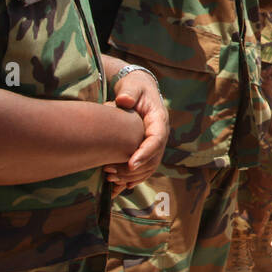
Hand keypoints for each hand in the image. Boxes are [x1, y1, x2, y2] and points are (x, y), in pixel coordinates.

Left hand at [106, 70, 169, 189]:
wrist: (139, 91)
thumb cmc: (135, 88)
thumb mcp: (133, 86)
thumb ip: (129, 92)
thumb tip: (124, 100)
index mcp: (159, 120)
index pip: (157, 139)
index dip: (145, 153)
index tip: (131, 164)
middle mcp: (161, 134)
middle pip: (154, 157)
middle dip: (135, 169)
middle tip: (111, 172)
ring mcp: (156, 143)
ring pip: (150, 166)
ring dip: (133, 176)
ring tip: (111, 178)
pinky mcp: (148, 149)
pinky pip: (146, 168)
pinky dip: (134, 178)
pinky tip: (120, 185)